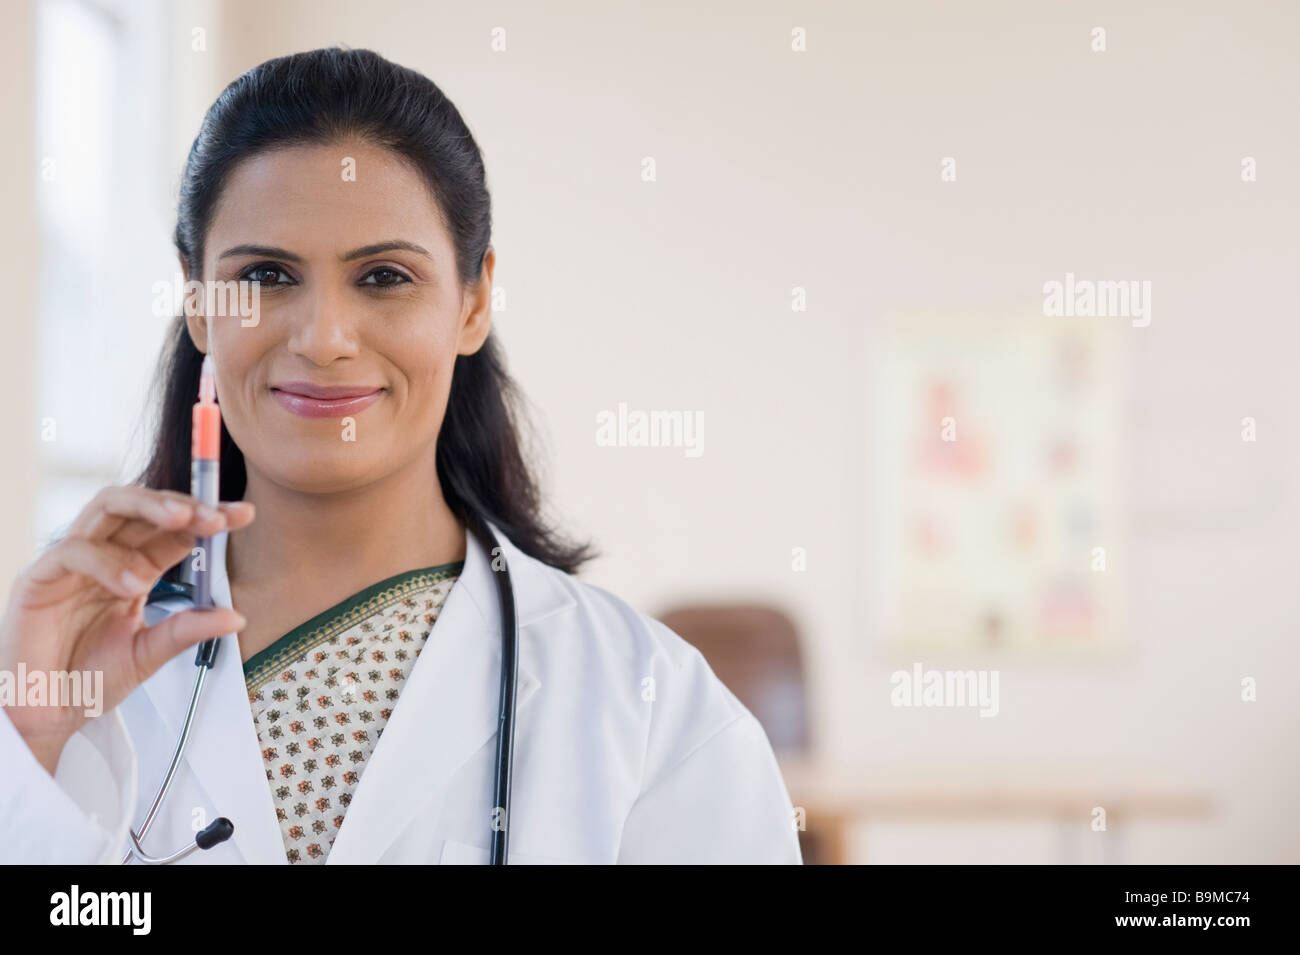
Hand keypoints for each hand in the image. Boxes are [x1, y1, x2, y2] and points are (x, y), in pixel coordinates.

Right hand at [0, 486, 253, 774]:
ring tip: (184, 526)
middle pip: (143, 506)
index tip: (244, 515)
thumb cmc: (90, 680)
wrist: (44, 715)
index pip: (174, 529)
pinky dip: (108, 561)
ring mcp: (72, 562)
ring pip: (108, 507)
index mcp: (135, 566)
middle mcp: (106, 555)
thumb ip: (187, 631)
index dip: (208, 518)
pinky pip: (74, 551)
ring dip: (151, 509)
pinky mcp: (40, 578)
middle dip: (184, 504)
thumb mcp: (149, 655)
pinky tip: (134, 583)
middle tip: (216, 517)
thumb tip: (238, 616)